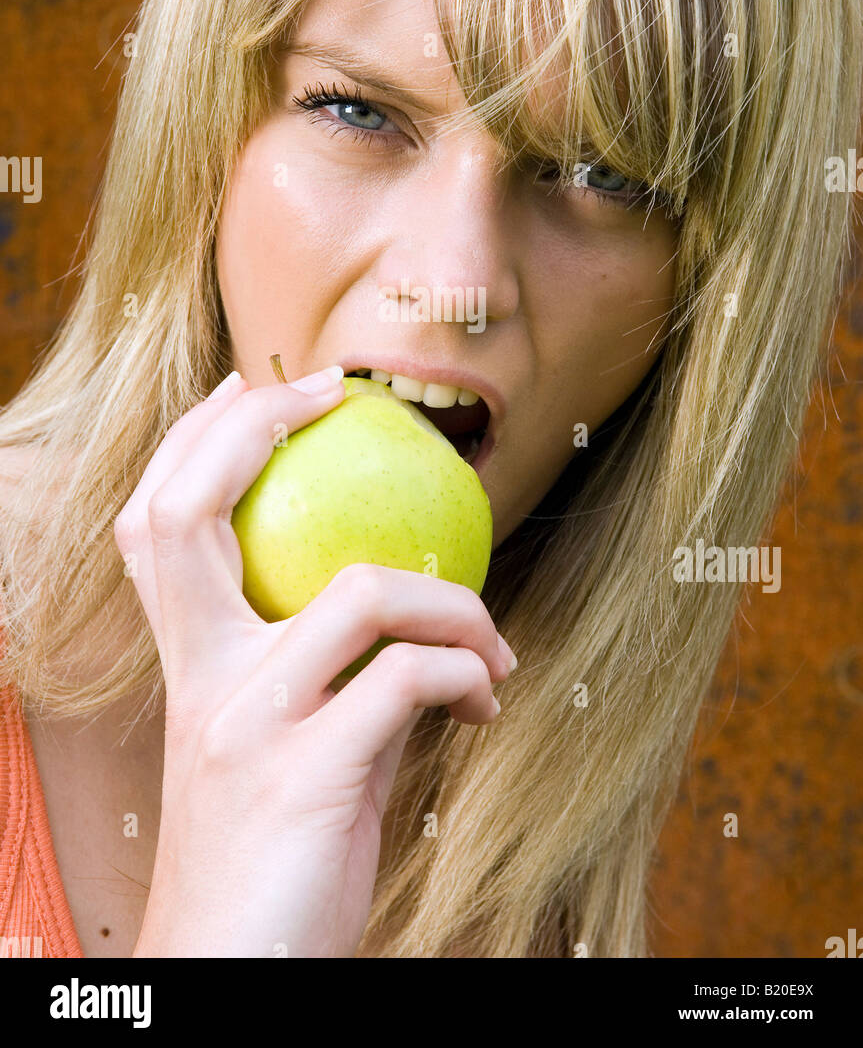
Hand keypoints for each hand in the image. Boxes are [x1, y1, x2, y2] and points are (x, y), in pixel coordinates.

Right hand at [114, 367, 514, 956]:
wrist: (238, 977)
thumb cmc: (273, 866)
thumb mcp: (285, 756)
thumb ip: (326, 680)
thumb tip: (405, 626)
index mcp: (189, 670)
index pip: (158, 524)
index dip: (197, 440)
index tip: (258, 386)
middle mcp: (203, 682)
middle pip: (187, 513)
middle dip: (259, 424)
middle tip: (337, 396)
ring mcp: (249, 722)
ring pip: (360, 592)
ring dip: (452, 604)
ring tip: (494, 644)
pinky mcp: (309, 773)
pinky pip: (411, 679)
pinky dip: (468, 674)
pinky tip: (489, 704)